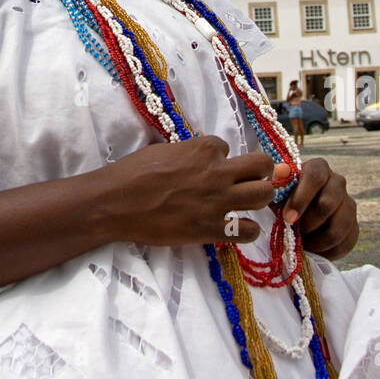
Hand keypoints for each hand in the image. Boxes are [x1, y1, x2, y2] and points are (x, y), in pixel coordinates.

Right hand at [101, 136, 275, 245]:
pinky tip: (239, 229)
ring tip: (250, 202)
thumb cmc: (133, 172)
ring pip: (263, 195)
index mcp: (203, 149)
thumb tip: (199, 154)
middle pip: (261, 166)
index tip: (211, 167)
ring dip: (260, 197)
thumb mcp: (163, 150)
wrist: (116, 202)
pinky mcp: (211, 229)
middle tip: (253, 178)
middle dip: (261, 170)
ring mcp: (217, 202)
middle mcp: (217, 172)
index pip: (228, 147)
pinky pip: (249, 231)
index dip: (221, 157)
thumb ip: (188, 151)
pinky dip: (248, 231)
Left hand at [282, 157, 357, 259]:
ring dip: (317, 240)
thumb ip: (278, 182)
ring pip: (338, 227)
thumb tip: (280, 171)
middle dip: (308, 222)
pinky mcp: (354, 227)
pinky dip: (326, 251)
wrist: (298, 218)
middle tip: (294, 231)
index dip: (301, 199)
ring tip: (302, 242)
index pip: (315, 177)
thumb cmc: (285, 201)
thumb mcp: (277, 192)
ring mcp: (349, 204)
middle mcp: (338, 182)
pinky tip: (314, 248)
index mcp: (319, 168)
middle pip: (328, 204)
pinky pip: (345, 243)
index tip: (288, 218)